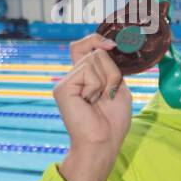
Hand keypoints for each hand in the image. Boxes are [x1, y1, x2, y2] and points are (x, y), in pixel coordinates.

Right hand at [56, 34, 131, 180]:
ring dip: (107, 80)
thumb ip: (111, 67)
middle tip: (108, 95)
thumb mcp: (118, 87)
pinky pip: (87, 71)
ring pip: (94, 60)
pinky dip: (96, 86)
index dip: (95, 39)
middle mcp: (73, 76)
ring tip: (99, 100)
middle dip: (112, 72)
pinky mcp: (62, 87)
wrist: (104, 141)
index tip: (112, 44)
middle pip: (96, 53)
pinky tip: (90, 101)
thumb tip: (105, 45)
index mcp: (85, 76)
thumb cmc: (113, 120)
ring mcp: (66, 81)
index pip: (83, 46)